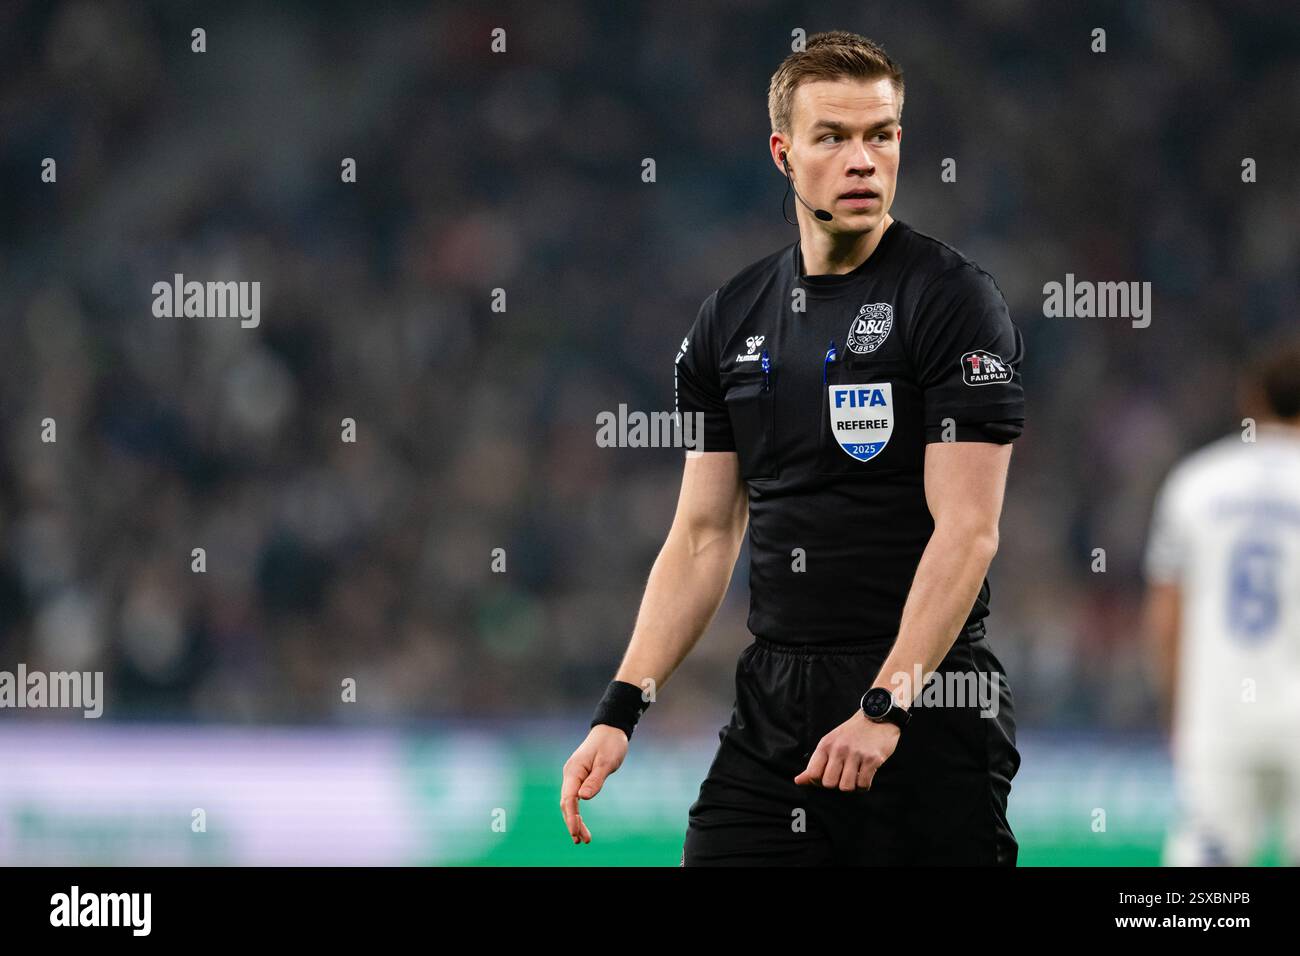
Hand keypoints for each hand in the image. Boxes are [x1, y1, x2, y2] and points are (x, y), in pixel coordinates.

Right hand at [560, 725, 628, 843]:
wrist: (610, 730)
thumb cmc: (610, 744)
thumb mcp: (607, 762)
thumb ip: (595, 780)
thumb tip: (583, 798)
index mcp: (574, 770)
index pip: (569, 798)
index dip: (571, 817)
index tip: (576, 833)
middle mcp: (570, 774)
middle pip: (567, 804)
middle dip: (572, 823)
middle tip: (582, 841)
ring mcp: (573, 776)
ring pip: (569, 803)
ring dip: (574, 820)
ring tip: (583, 838)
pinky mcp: (579, 778)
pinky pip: (574, 798)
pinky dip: (577, 812)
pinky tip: (581, 823)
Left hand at [794, 710, 900, 790]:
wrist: (877, 716)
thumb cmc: (852, 733)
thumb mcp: (830, 742)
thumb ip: (815, 763)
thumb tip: (799, 781)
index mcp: (826, 745)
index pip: (813, 774)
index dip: (818, 782)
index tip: (828, 776)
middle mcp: (839, 749)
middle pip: (829, 783)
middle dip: (836, 784)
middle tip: (844, 776)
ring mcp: (856, 754)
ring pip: (846, 787)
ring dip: (852, 786)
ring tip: (856, 776)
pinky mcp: (872, 759)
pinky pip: (863, 785)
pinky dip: (864, 786)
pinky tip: (865, 775)